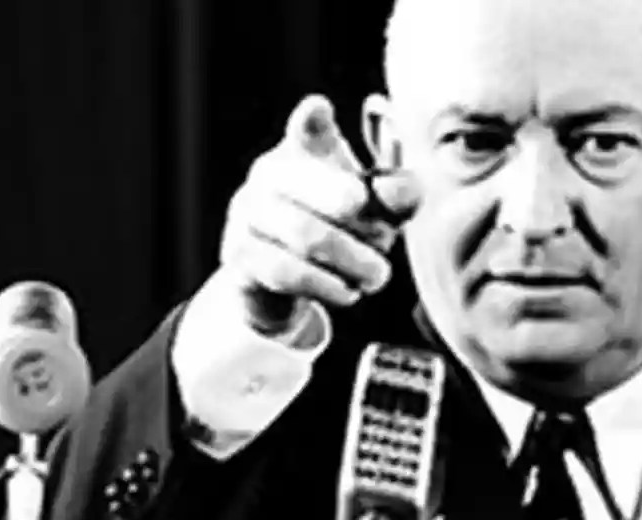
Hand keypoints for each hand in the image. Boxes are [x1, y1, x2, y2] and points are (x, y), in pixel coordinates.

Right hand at [217, 93, 419, 332]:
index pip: (307, 128)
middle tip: (388, 241)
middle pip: (312, 189)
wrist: (281, 284)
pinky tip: (348, 291)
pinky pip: (286, 273)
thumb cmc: (335, 231)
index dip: (312, 118)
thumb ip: (395, 197)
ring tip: (377, 275)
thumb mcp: (372, 211)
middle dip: (360, 219)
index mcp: (302, 151)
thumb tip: (403, 189)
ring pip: (304, 236)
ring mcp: (247, 214)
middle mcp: (267, 175)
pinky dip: (327, 285)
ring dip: (352, 260)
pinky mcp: (239, 257)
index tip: (319, 107)